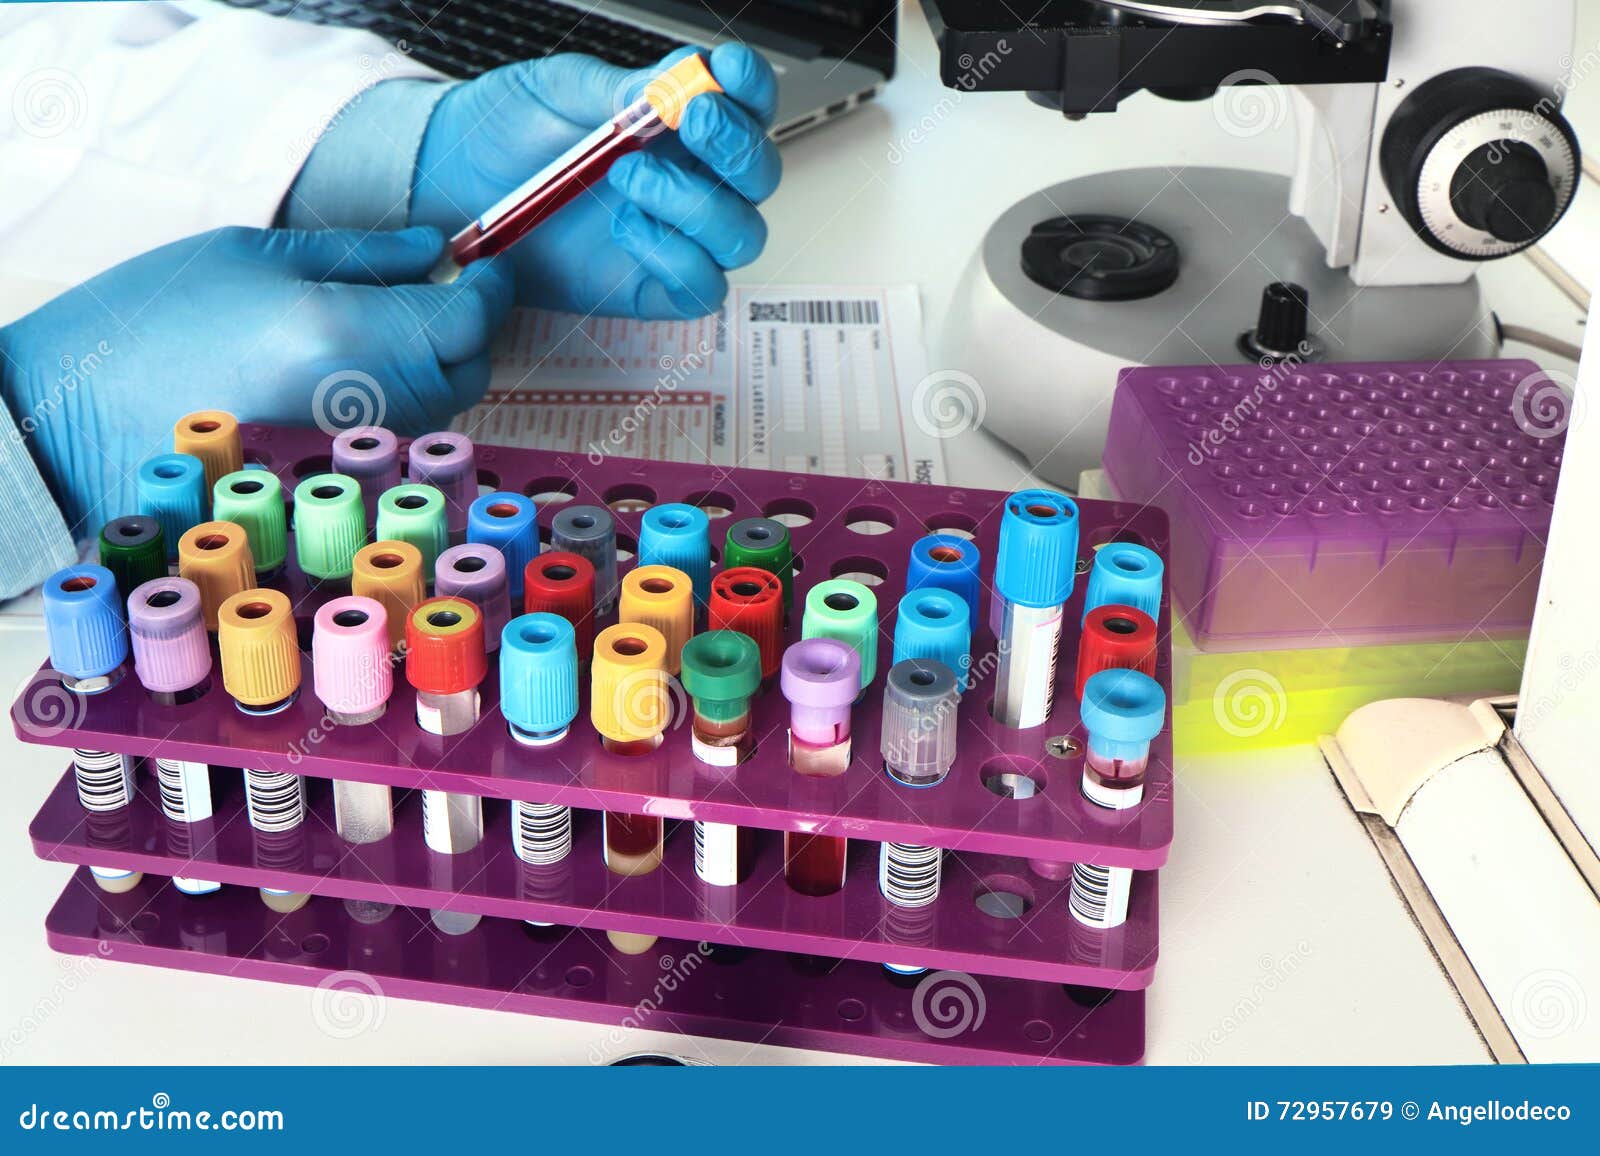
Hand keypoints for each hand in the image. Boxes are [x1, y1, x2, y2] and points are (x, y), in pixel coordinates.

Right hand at [0, 226, 512, 532]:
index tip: (487, 260)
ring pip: (442, 410)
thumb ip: (363, 254)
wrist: (75, 412)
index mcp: (345, 335)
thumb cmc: (151, 319)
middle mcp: (363, 404)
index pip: (469, 320)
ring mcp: (351, 451)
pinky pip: (403, 438)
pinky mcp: (333, 476)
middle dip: (472, 328)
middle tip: (444, 287)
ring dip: (442, 365)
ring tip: (397, 324)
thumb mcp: (255, 254)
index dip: (492, 288)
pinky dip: (408, 400)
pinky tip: (364, 370)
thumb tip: (436, 248)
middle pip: (468, 372)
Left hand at [411, 44, 780, 318]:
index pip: (746, 105)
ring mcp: (674, 236)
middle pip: (760, 175)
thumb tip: (676, 86)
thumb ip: (620, 90)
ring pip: (742, 235)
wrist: (450, 186)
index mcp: (676, 125)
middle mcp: (688, 181)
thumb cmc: (503, 135)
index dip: (752, 88)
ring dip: (697, 204)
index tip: (727, 70)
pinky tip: (627, 230)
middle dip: (737, 146)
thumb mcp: (558, 90)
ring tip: (626, 178)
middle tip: (689, 122)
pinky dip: (675, 258)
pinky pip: (702, 287)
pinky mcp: (651, 286)